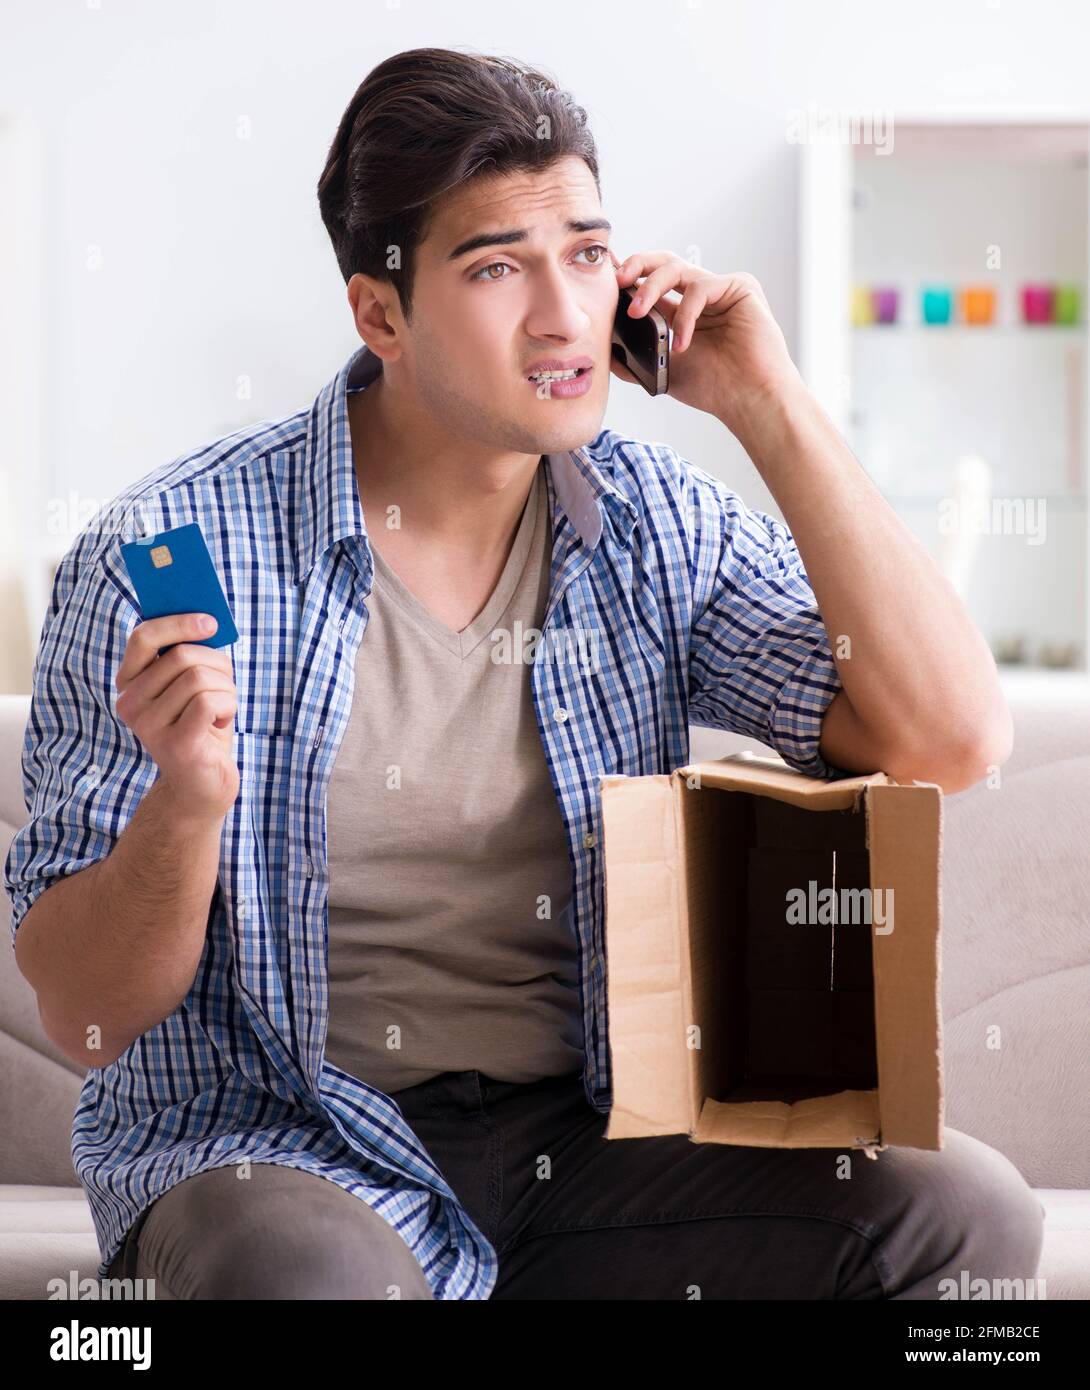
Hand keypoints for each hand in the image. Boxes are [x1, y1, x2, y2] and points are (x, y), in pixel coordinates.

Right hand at [114, 612, 239, 822]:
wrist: (203, 784)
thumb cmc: (202, 727)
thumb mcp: (193, 685)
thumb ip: (192, 654)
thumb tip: (208, 618)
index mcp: (130, 684)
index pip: (143, 638)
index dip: (178, 623)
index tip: (211, 621)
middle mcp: (130, 704)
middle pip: (181, 656)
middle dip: (217, 664)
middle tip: (226, 684)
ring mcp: (149, 725)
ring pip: (199, 678)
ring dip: (226, 689)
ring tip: (222, 709)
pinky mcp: (175, 743)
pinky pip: (209, 702)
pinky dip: (227, 706)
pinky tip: (221, 723)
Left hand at [610, 251, 804, 433]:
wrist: (748, 399)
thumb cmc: (714, 388)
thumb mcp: (661, 372)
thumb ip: (634, 359)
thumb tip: (604, 351)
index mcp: (683, 311)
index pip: (652, 282)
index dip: (629, 278)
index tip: (605, 283)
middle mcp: (701, 296)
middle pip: (663, 262)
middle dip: (636, 265)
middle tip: (617, 281)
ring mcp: (721, 289)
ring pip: (677, 268)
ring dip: (650, 287)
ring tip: (636, 314)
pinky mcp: (739, 287)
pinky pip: (699, 288)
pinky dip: (684, 316)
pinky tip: (681, 344)